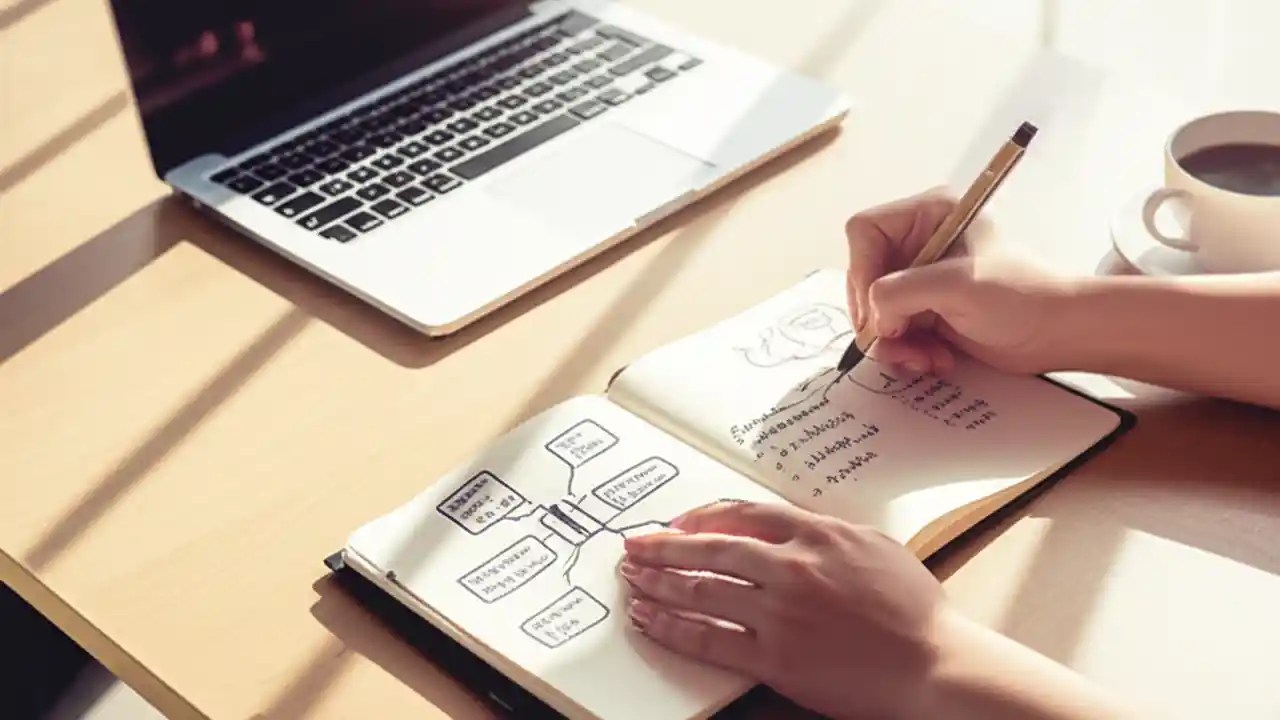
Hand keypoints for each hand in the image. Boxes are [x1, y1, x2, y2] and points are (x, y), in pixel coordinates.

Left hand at [620, 501, 946, 718]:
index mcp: (817, 533)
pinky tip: (652, 623)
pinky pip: (710, 639)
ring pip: (701, 590)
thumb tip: (795, 525)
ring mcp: (781, 612)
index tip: (678, 523)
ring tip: (633, 582)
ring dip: (658, 584)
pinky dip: (673, 629)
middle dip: (664, 546)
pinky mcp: (776, 656)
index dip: (702, 517)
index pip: (743, 513)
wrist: (934, 665)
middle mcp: (792, 566)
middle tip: (633, 546)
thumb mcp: (876, 548)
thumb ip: (830, 532)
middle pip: (710, 547)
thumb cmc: (916, 611)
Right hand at [845, 189, 1077, 374]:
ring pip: (874, 311)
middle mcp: (919, 242)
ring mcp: (921, 279)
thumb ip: (902, 292)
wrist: (1059, 333)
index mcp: (929, 215)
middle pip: (863, 276)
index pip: (865, 231)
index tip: (878, 309)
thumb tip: (874, 318)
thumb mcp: (959, 286)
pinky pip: (892, 332)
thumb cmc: (1021, 296)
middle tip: (898, 343)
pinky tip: (934, 361)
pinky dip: (906, 352)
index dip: (861, 270)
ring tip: (923, 360)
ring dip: (893, 343)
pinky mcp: (926, 311)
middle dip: (879, 317)